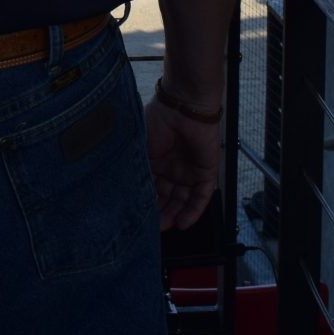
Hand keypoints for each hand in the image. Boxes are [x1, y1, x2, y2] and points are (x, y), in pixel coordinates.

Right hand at [147, 87, 221, 232]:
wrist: (183, 105)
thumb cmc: (158, 121)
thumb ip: (139, 173)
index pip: (153, 189)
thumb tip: (128, 196)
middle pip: (169, 198)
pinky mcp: (206, 172)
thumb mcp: (141, 150)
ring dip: (176, 215)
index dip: (147, 204)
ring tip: (167, 227)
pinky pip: (201, 196)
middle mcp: (173, 168)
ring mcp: (190, 170)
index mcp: (156, 161)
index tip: (139, 218)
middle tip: (153, 229)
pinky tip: (184, 222)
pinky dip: (193, 211)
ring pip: (184, 200)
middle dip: (161, 214)